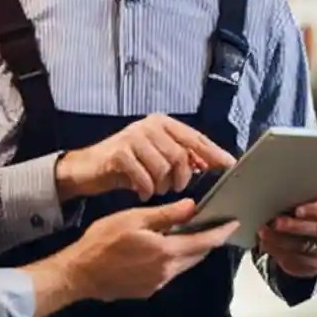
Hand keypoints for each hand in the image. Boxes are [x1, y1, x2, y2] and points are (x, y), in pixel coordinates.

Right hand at [56, 114, 235, 200]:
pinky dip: (145, 188)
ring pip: (164, 167)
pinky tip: (141, 192)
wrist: (87, 168)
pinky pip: (144, 176)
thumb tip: (211, 163)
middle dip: (181, 177)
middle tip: (173, 188)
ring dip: (161, 185)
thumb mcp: (155, 156)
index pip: (195, 137)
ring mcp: (133, 137)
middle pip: (181, 154)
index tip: (229, 165)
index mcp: (162, 123)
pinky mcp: (119, 153)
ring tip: (153, 189)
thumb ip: (180, 156)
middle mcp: (149, 125)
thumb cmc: (125, 164)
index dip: (213, 152)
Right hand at [60, 199, 239, 301]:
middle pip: (197, 255)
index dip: (220, 232)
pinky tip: (165, 249)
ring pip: (184, 265)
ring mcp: (157, 283)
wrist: (80, 274)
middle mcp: (167, 272)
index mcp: (166, 252)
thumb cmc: (102, 242)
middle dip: (208, 241)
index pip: (203, 242)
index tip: (233, 223)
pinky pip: (169, 273)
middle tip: (215, 226)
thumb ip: (165, 215)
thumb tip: (191, 207)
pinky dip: (175, 260)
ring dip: (191, 250)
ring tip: (192, 234)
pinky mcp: (148, 290)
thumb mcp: (133, 219)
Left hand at [257, 196, 316, 278]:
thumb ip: (307, 194)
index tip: (297, 209)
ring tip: (267, 233)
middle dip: (298, 226)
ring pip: (311, 248)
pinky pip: (302, 262)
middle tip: (277, 222)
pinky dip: (282, 253)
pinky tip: (269, 245)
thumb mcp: (313, 196)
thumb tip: (285, 190)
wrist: (311, 231)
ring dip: (285, 241)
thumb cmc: (313, 206)